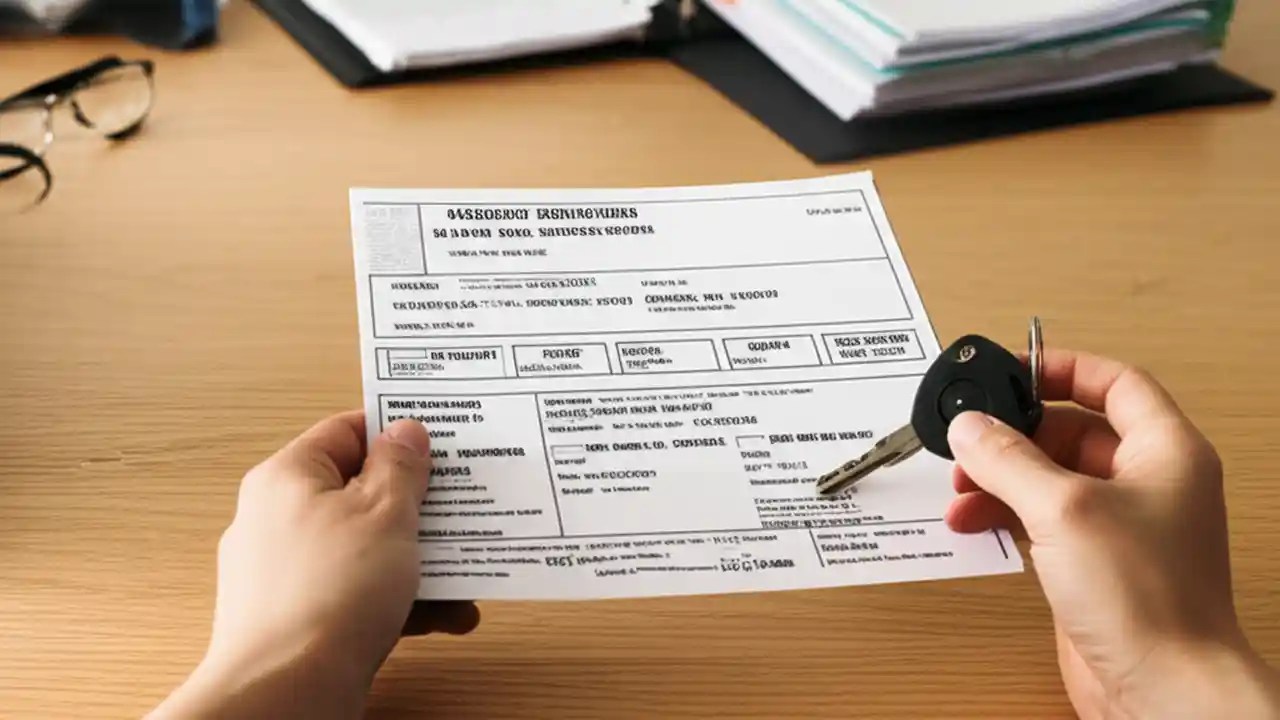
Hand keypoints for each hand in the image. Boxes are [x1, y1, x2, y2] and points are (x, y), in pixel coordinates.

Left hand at [149, 412, 478, 719]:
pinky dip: (400, 600)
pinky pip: (358, 594)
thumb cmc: (329, 594)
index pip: (345, 432)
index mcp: (288, 478)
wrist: (287, 691)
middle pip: (360, 493)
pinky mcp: (298, 618)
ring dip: (419, 560)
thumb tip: (405, 431)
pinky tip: (447, 616)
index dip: (395, 434)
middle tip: (462, 509)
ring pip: (365, 549)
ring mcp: (285, 572)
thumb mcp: (385, 513)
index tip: (441, 444)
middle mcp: (277, 519)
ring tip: (466, 573)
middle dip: (418, 507)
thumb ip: (400, 466)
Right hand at [943, 349, 1279, 718]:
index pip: (1115, 383)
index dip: (1062, 369)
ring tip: (960, 492)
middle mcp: (1148, 483)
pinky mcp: (1093, 564)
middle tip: (969, 443)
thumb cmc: (1148, 600)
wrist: (1162, 690)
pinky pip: (1041, 520)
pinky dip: (1004, 515)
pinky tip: (973, 523)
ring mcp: (1120, 526)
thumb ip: (1008, 459)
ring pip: (1049, 478)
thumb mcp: (1063, 509)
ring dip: (1000, 479)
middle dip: (1013, 437)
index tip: (1011, 370)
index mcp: (1166, 451)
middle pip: (1070, 432)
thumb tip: (971, 426)